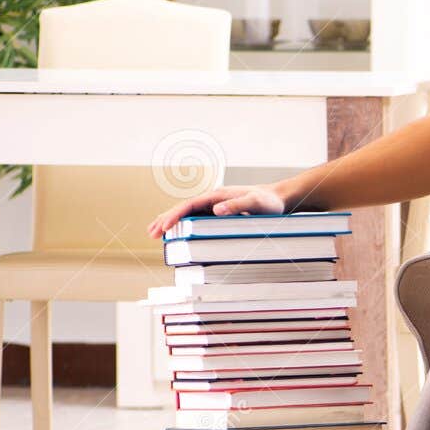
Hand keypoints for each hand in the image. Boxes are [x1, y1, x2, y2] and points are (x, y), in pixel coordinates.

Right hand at [145, 183, 288, 238]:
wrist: (278, 199)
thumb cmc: (269, 202)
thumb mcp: (256, 203)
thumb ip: (237, 205)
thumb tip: (215, 210)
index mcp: (217, 196)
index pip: (190, 205)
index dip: (175, 215)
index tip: (164, 226)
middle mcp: (213, 200)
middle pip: (183, 209)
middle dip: (166, 219)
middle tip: (151, 233)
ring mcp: (215, 206)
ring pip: (187, 214)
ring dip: (171, 221)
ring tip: (155, 233)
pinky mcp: (219, 214)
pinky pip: (196, 219)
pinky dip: (183, 224)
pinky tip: (176, 232)